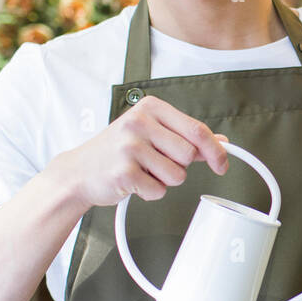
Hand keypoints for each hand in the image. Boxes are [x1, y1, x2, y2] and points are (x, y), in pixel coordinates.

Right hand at [46, 95, 229, 209]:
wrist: (78, 172)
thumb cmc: (118, 152)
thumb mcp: (151, 134)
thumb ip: (185, 136)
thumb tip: (221, 141)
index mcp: (150, 108)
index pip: (197, 129)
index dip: (216, 150)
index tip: (222, 164)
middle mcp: (139, 123)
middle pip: (189, 154)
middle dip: (179, 166)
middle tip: (156, 163)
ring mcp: (130, 147)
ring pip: (177, 175)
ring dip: (164, 180)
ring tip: (142, 171)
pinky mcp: (124, 172)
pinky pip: (159, 191)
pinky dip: (150, 192)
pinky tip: (132, 182)